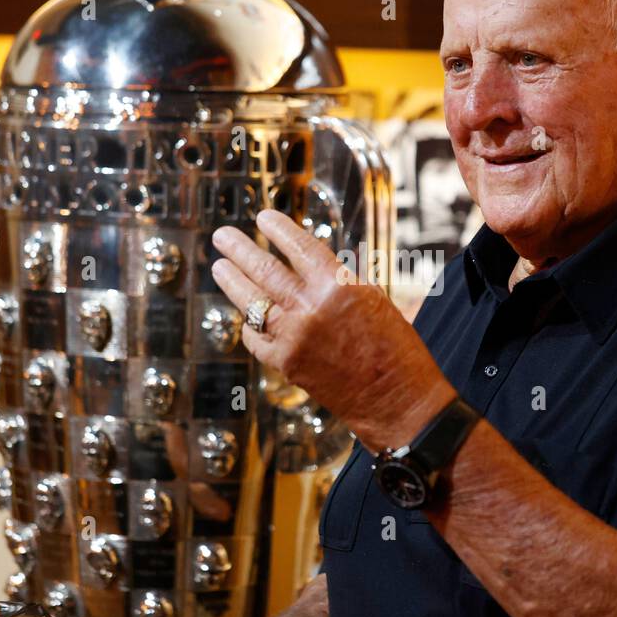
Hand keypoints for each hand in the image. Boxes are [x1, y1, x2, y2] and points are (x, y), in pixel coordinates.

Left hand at [210, 209, 453, 448]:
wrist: (396, 398)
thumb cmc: (394, 348)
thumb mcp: (372, 298)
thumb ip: (337, 280)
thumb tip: (309, 265)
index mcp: (338, 285)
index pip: (298, 247)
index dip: (277, 229)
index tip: (263, 218)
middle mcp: (310, 307)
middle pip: (264, 269)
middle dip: (239, 249)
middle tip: (223, 237)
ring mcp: (293, 336)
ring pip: (251, 301)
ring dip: (232, 281)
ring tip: (220, 267)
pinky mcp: (285, 363)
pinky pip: (255, 337)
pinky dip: (249, 324)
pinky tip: (245, 314)